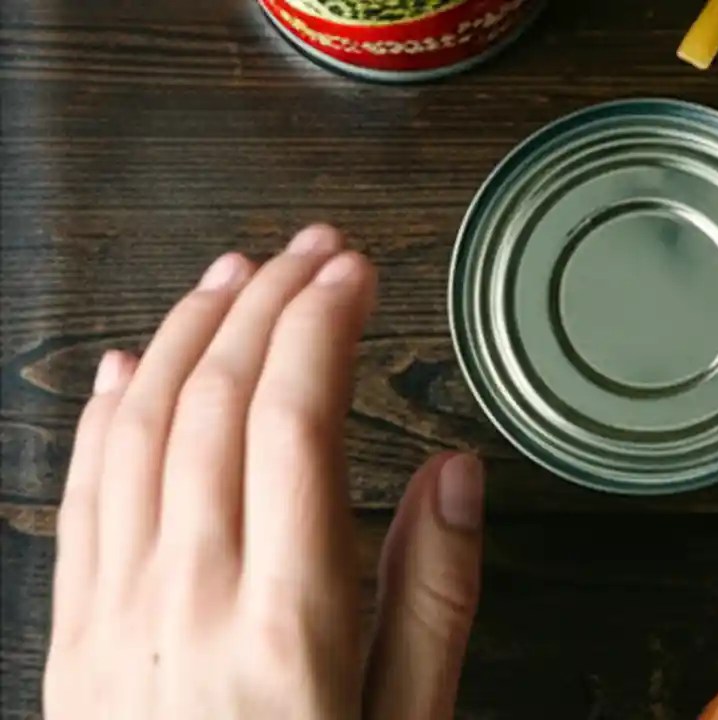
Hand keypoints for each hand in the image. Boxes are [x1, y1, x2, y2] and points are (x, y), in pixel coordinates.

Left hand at [44, 225, 485, 718]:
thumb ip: (433, 596)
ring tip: (234, 273)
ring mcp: (118, 612)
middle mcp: (189, 597)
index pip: (295, 422)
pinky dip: (106, 412)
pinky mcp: (76, 633)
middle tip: (310, 248)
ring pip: (141, 427)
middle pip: (215, 401)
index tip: (355, 273)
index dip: (323, 327)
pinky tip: (131, 364)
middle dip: (266, 302)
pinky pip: (82, 492)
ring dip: (189, 332)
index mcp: (287, 621)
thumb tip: (453, 473)